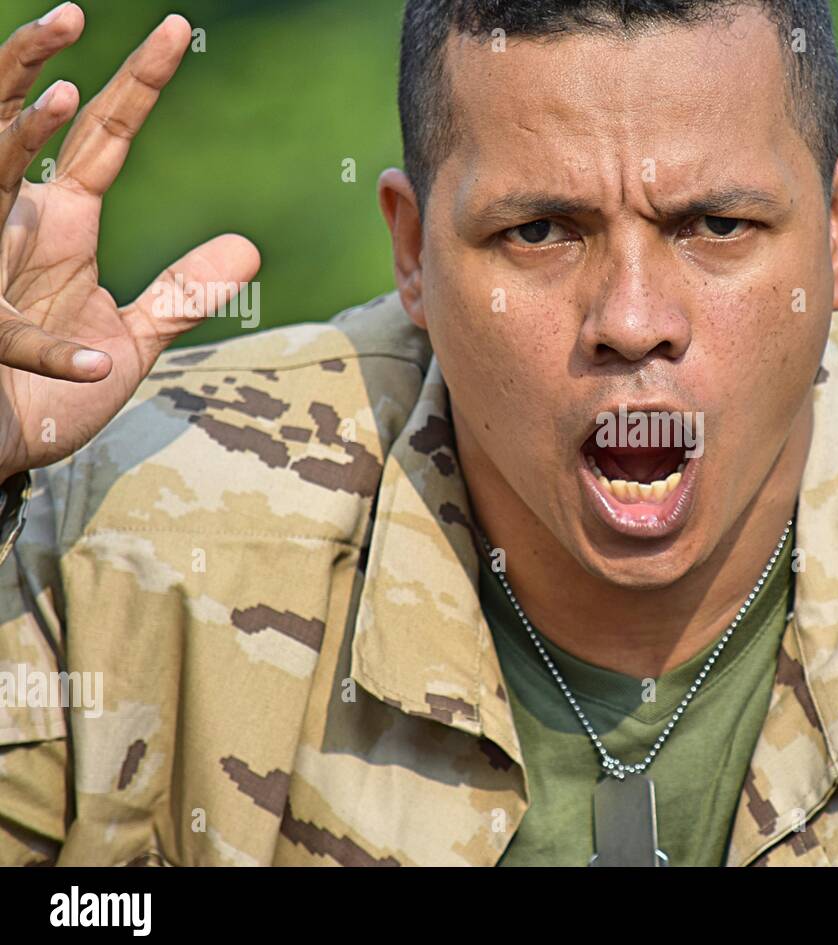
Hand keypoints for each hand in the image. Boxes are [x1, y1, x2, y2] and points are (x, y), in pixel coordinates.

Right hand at [0, 4, 258, 481]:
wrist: (5, 444)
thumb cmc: (51, 388)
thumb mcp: (130, 339)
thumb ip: (183, 293)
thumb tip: (250, 248)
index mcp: (61, 222)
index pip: (101, 136)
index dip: (138, 84)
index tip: (179, 30)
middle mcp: (16, 226)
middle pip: (24, 125)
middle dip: (37, 62)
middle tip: (77, 10)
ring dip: (16, 135)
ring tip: (59, 93)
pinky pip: (6, 332)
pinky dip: (51, 350)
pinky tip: (95, 364)